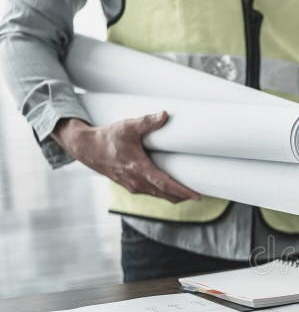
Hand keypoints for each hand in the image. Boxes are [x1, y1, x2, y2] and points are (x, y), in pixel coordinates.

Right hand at [52, 113, 199, 202]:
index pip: (166, 184)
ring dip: (174, 196)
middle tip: (200, 195)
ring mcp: (132, 186)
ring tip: (189, 193)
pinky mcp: (129, 185)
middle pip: (166, 195)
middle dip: (183, 196)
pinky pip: (151, 193)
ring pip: (159, 196)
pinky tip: (170, 188)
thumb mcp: (128, 127)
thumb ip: (148, 122)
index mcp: (138, 168)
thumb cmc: (107, 137)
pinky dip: (163, 193)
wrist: (86, 148)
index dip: (183, 191)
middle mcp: (136, 181)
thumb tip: (165, 115)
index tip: (198, 196)